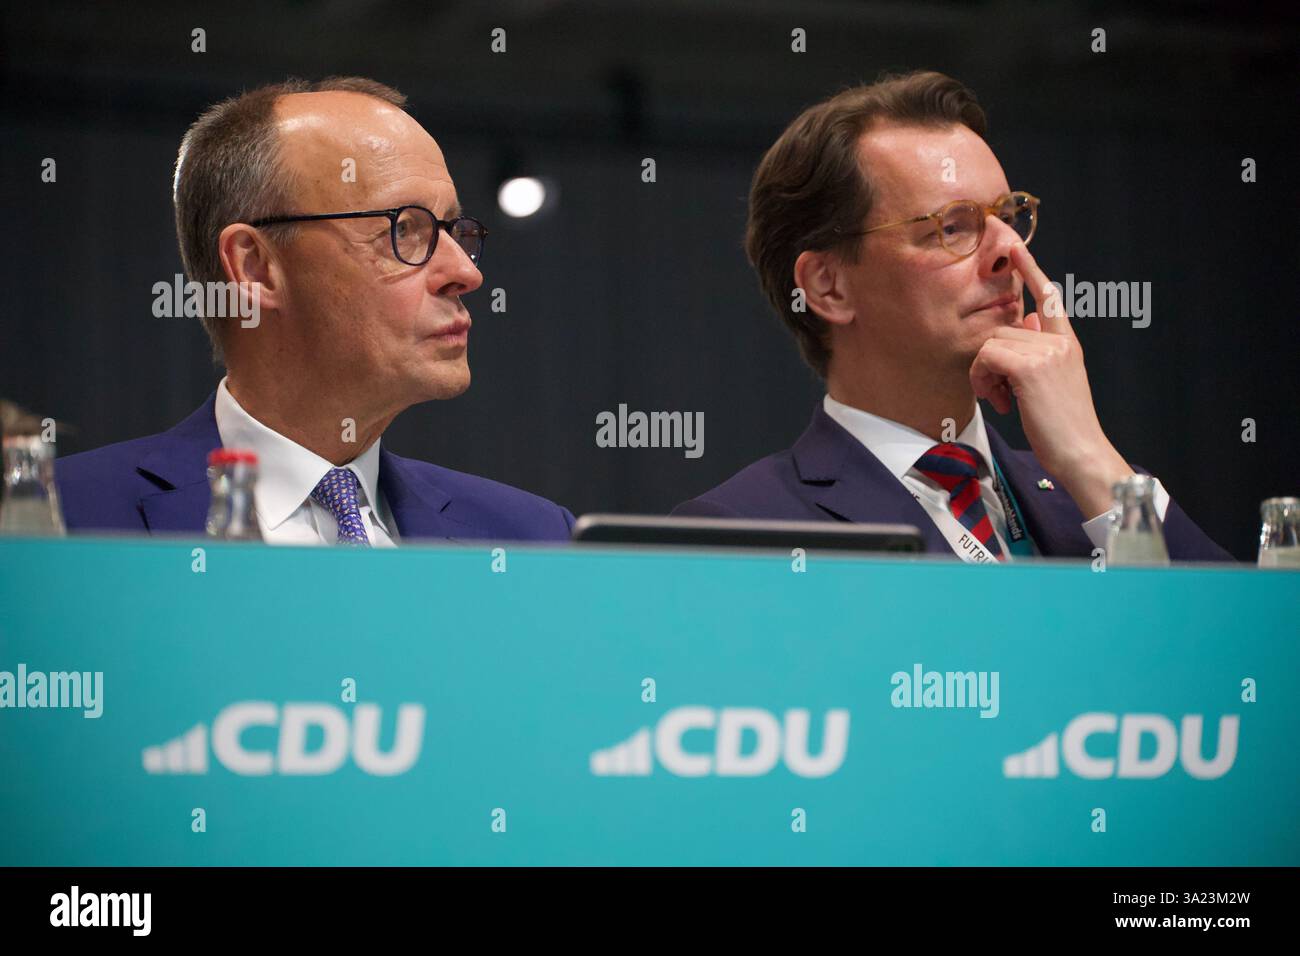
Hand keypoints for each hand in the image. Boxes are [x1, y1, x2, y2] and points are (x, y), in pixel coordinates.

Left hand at [969, 241, 1133, 517]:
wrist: (1081, 452)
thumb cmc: (1063, 426)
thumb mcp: (1052, 383)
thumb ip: (1037, 353)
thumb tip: (1022, 322)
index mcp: (1066, 343)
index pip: (1048, 298)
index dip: (1031, 270)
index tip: (1017, 247)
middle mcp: (1059, 342)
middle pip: (1001, 331)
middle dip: (989, 364)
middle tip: (1000, 394)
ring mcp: (1047, 352)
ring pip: (990, 344)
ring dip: (984, 375)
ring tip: (1003, 400)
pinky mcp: (1031, 368)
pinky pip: (987, 357)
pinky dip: (984, 380)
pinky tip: (1001, 402)